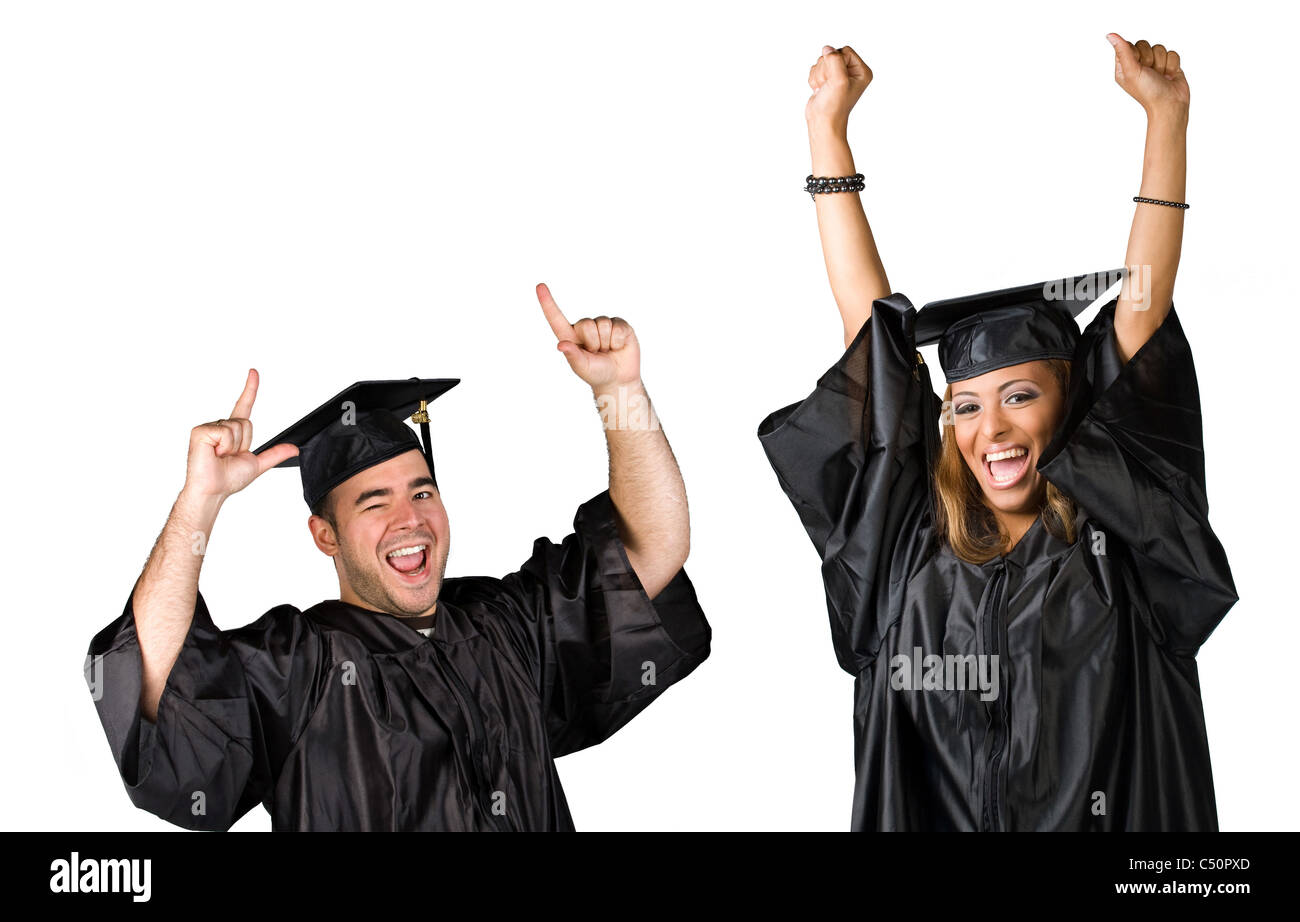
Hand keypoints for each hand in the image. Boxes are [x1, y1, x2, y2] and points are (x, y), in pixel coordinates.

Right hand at [183, 369, 298, 500]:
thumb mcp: (257, 464)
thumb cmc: (228, 479)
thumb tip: (293, 448)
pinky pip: (226, 432)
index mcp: (233, 433)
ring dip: (233, 446)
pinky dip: (224, 445)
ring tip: (220, 455)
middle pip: (247, 422)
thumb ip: (274, 454)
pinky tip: (214, 452)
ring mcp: (209, 427)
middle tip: (229, 456)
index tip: (254, 372)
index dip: (250, 389)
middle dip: (244, 442)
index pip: (244, 406)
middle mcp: (220, 426)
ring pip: (237, 427)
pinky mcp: (200, 431)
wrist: (213, 490)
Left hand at [536, 282, 641, 393]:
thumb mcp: (582, 367)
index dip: (547, 302)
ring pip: (603, 325)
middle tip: (598, 353)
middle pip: (586, 325)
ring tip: (608, 351)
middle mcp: (585, 327)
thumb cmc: (596, 373)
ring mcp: (603, 324)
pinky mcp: (619, 324)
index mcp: (570, 336)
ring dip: (607, 343)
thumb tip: (561, 345)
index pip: (556, 318)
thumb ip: (573, 356)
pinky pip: (617, 328)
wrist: (619, 379)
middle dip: (594, 343)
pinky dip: (618, 342)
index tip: (539, 286)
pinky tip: (618, 347)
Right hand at [805, 44, 871, 132]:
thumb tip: (827, 49)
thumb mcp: (838, 80)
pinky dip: (814, 79)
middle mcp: (851, 71)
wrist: (823, 122)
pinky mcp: (827, 79)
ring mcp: (838, 75)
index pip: (845, 50)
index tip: (835, 79)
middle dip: (825, 69)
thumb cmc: (834, 106)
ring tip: (824, 89)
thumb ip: (835, 60)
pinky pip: (816, 68)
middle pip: (832, 54)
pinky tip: (819, 90)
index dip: (835, 62)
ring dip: (819, 75)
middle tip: (828, 85)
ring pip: (822, 61)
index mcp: (861, 71)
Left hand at [1106, 33, 1188, 119]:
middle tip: (1150, 73)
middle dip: (1150, 58)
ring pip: (1159, 47)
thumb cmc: (1148, 92)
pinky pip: (1172, 52)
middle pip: (1145, 44)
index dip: (1136, 53)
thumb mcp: (1131, 71)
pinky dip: (1172, 64)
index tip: (1138, 66)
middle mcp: (1137, 64)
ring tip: (1160, 76)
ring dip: (1162, 63)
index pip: (1128, 45)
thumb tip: (1110, 35)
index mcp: (1124, 67)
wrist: (1170, 104)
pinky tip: (1169, 76)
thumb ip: (1122, 51)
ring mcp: (1153, 64)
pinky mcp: (1167, 64)